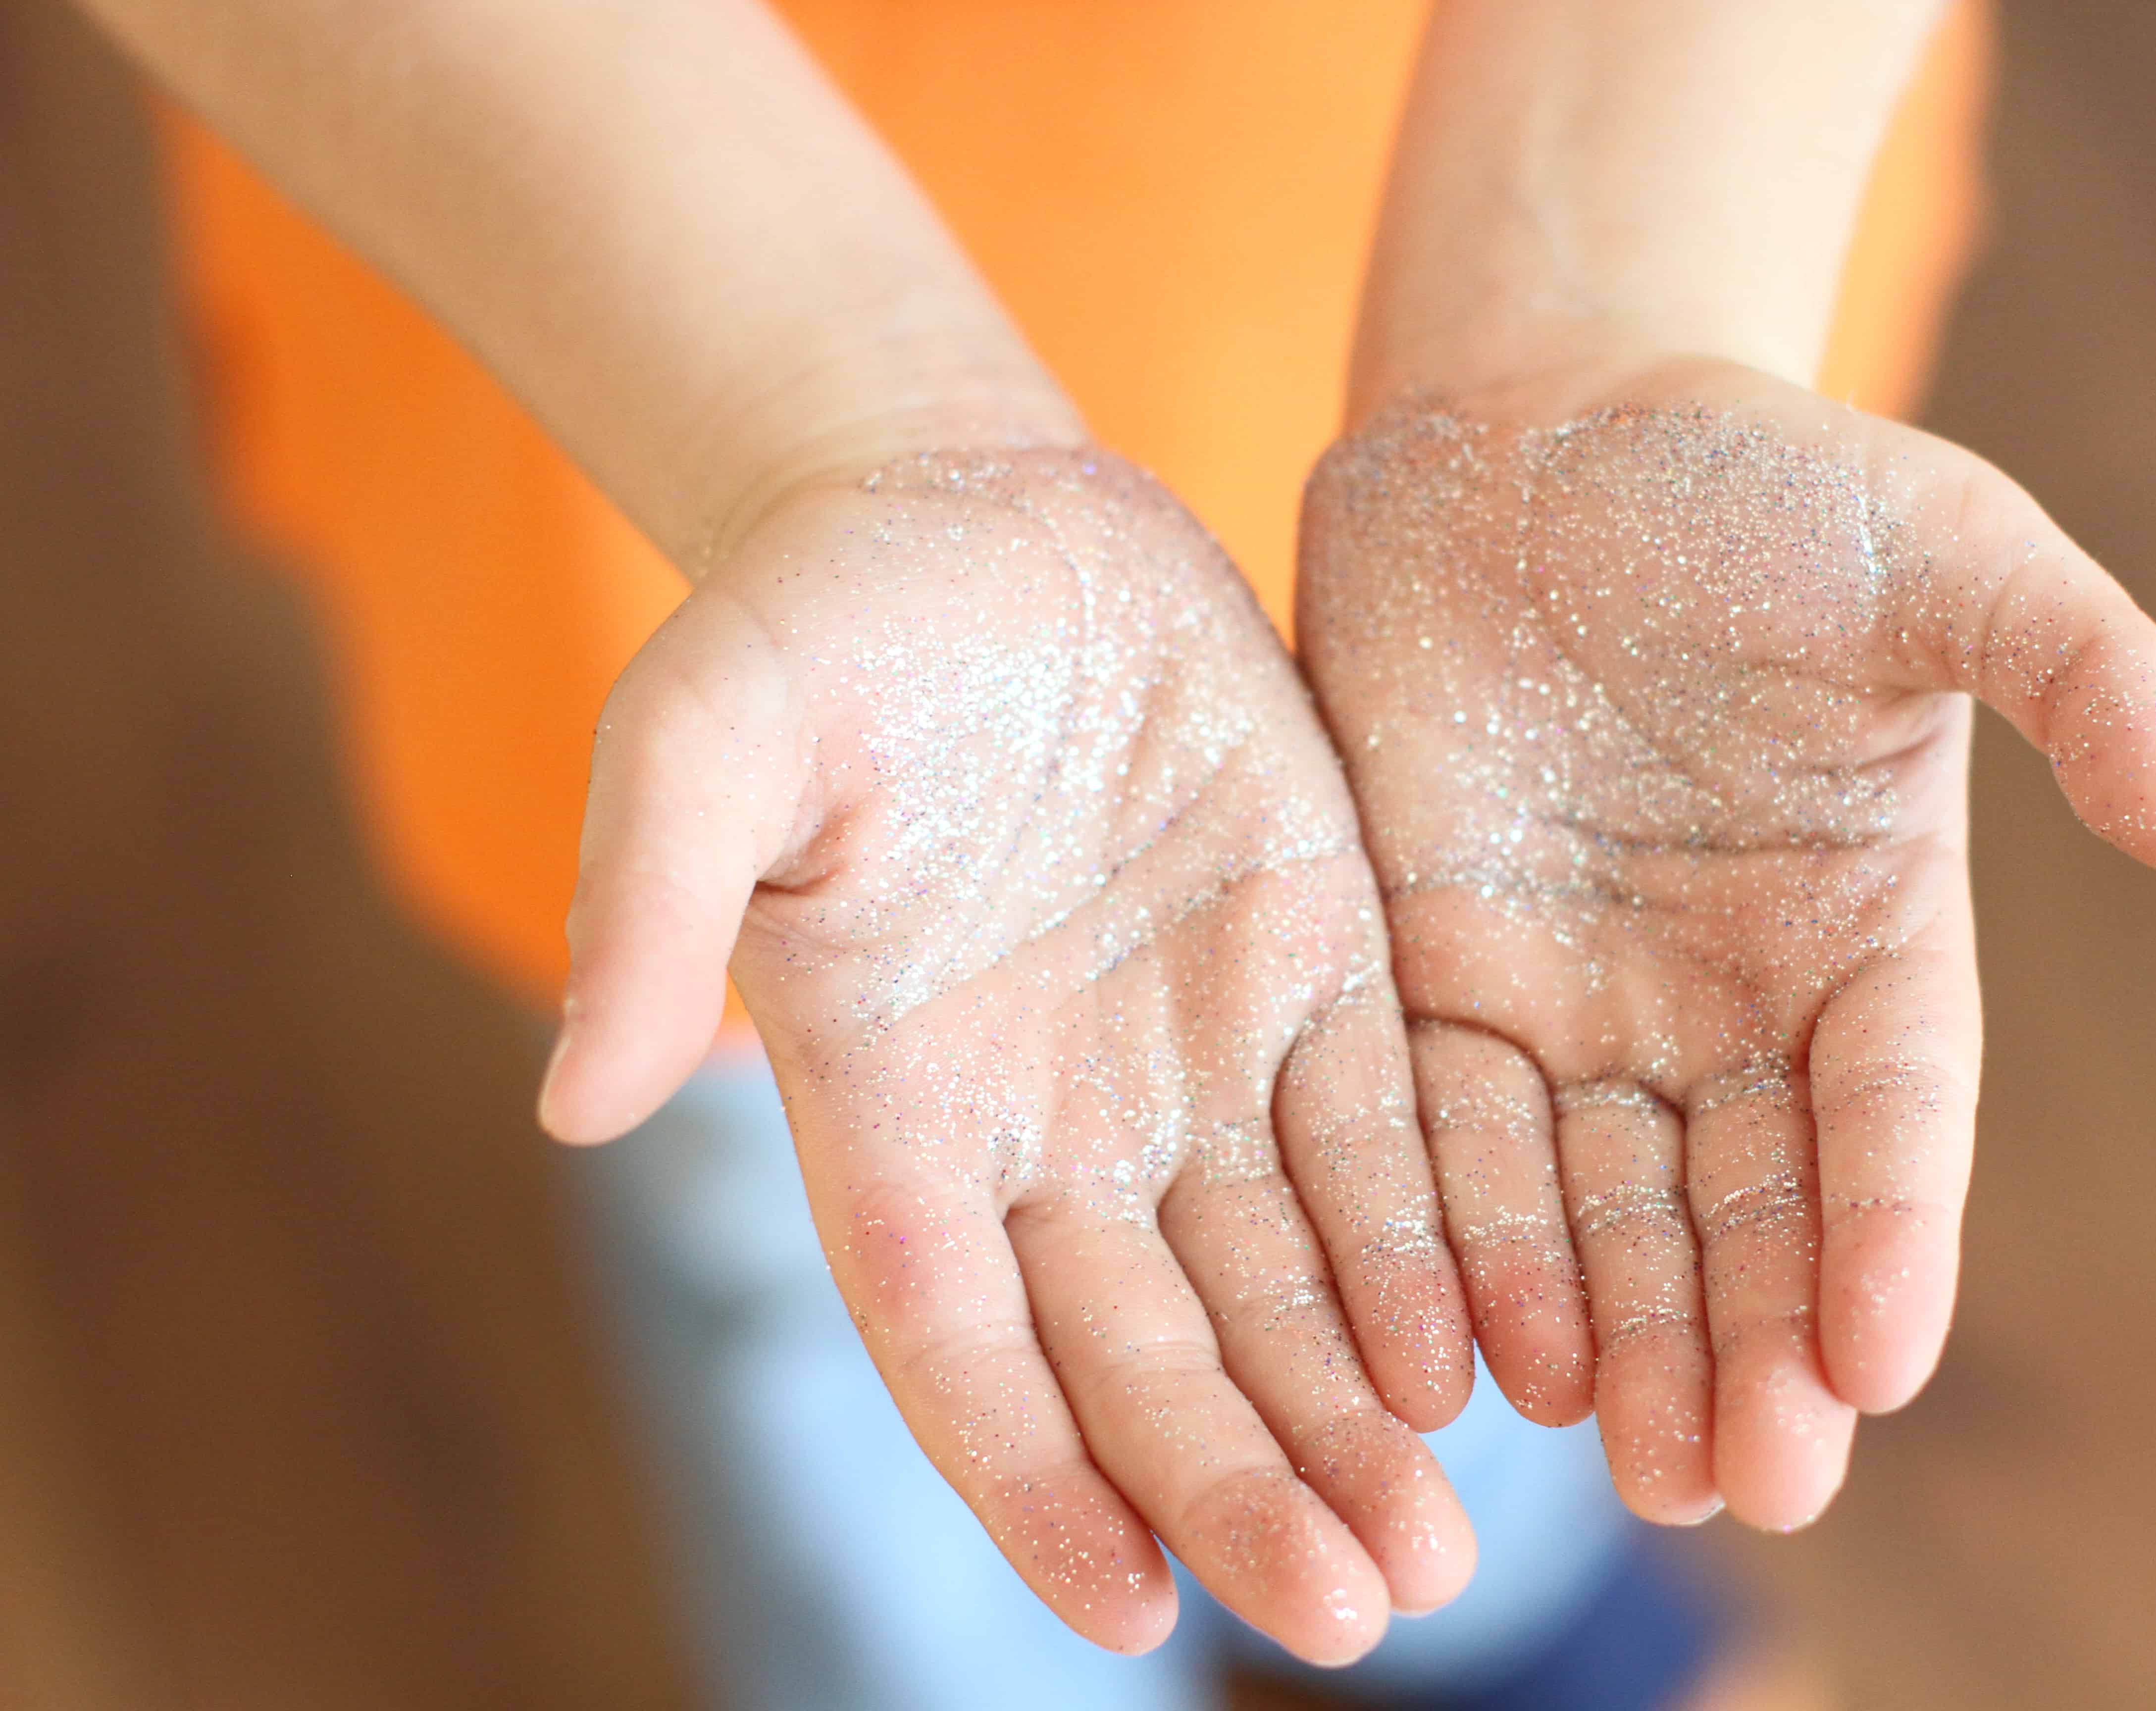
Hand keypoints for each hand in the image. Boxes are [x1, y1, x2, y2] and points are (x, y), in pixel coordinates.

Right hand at [541, 448, 1475, 1661]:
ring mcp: (1186, 1048)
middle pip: (1144, 1353)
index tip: (1128, 1612)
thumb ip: (649, 903)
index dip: (1033, 1480)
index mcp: (893, 1098)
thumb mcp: (707, 729)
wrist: (969, 504)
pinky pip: (1371, 1139)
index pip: (961, 1342)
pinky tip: (1466, 1363)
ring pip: (1275, 1282)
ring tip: (1428, 1554)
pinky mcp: (1306, 957)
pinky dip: (1412, 1253)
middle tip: (1354, 1613)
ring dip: (1345, 1417)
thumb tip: (576, 1095)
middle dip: (1238, 1485)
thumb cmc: (814, 616)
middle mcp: (1048, 1115)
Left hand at [1298, 360, 2155, 1530]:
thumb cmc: (1754, 474)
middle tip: (1746, 1489)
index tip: (1878, 1365)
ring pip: (1602, 1206)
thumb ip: (2087, 673)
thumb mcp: (1945, 548)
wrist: (1534, 422)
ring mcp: (1576, 993)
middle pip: (1746, 1205)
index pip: (1887, 1115)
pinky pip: (1449, 1128)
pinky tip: (1486, 1351)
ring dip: (1616, 1339)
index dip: (1888, 1237)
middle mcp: (1722, 992)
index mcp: (1865, 921)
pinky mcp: (1436, 967)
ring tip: (1631, 1469)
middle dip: (1748, 1346)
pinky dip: (1468, 1237)